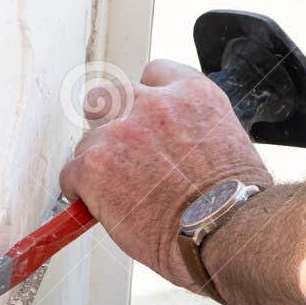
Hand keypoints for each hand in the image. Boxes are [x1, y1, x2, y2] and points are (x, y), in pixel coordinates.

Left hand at [59, 59, 270, 289]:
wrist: (227, 230)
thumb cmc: (235, 203)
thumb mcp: (228, 144)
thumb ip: (193, 131)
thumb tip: (172, 148)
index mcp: (193, 94)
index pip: (154, 74)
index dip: (147, 101)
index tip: (145, 122)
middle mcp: (155, 105)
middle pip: (110, 95)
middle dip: (109, 121)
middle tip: (117, 152)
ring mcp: (122, 132)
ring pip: (88, 139)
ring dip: (98, 163)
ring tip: (116, 192)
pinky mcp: (95, 165)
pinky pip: (70, 174)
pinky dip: (79, 192)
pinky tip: (98, 207)